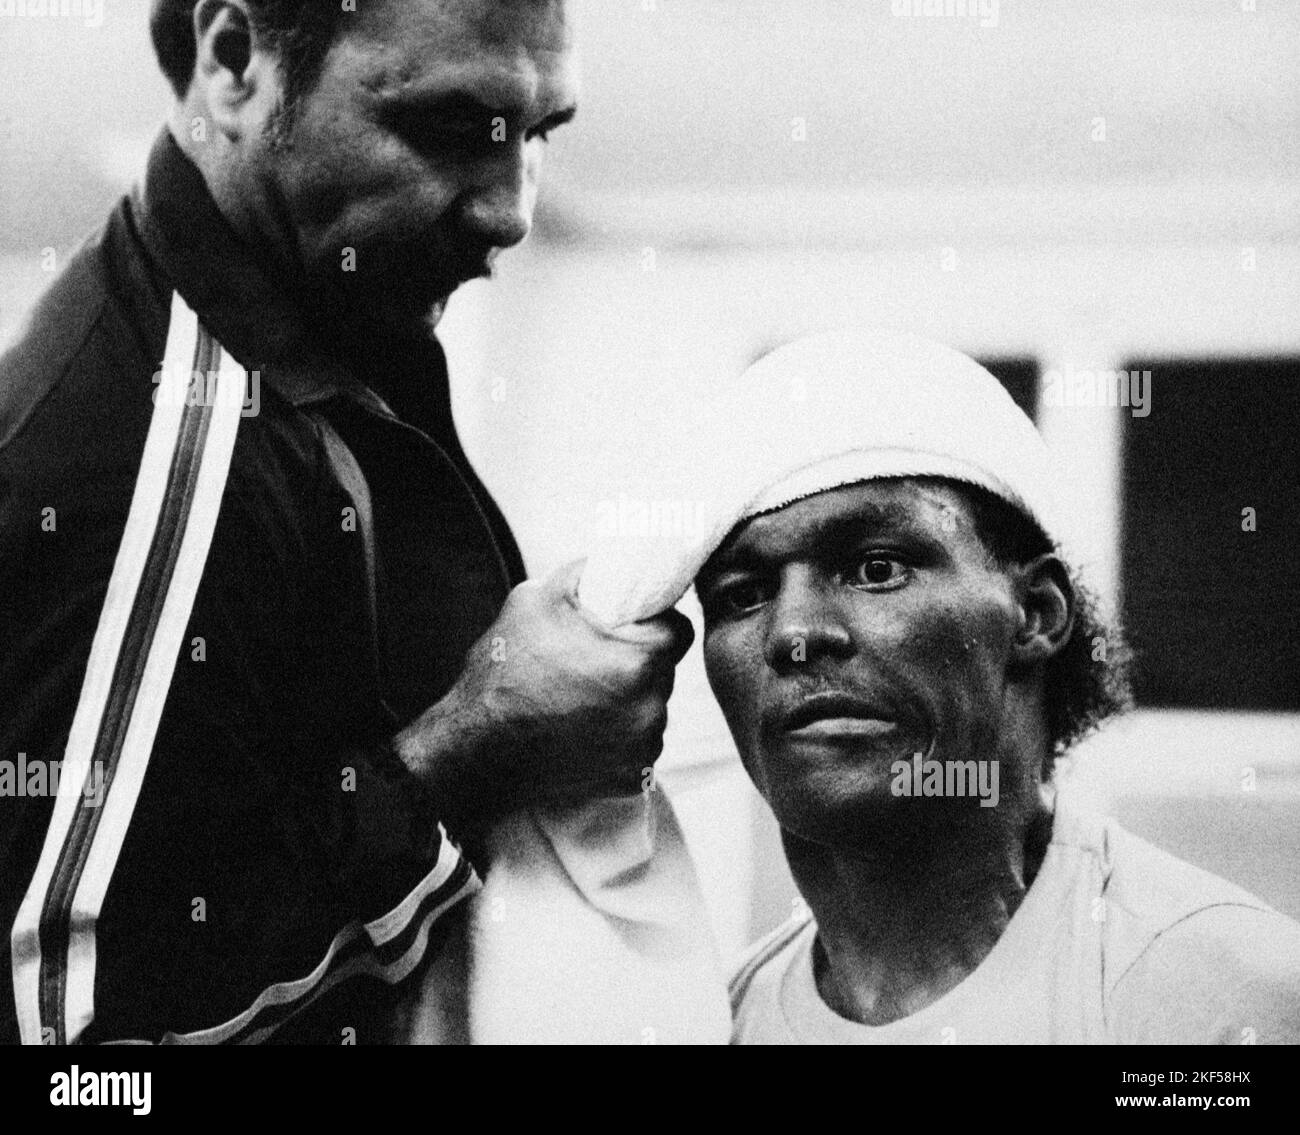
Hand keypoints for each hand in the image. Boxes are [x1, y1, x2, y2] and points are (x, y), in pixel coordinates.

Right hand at [396, 559, 693, 832]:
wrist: (474, 755)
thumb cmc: (502, 675)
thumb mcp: (534, 600)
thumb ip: (581, 575)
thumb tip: (605, 562)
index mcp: (639, 660)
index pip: (678, 631)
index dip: (655, 623)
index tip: (630, 627)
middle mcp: (651, 708)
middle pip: (663, 672)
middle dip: (637, 664)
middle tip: (594, 663)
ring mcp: (642, 748)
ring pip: (650, 710)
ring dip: (628, 703)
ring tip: (581, 702)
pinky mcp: (630, 778)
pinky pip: (637, 747)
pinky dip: (616, 739)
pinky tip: (580, 732)